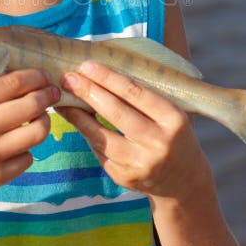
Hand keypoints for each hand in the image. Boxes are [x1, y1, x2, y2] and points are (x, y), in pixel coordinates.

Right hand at [0, 69, 56, 203]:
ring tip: (40, 116)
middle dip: (48, 95)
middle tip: (52, 92)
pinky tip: (19, 142)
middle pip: (32, 105)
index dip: (35, 76)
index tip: (42, 75)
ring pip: (37, 132)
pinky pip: (27, 158)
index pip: (15, 83)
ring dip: (43, 121)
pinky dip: (27, 149)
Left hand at [58, 61, 207, 200]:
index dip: (108, 78)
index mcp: (173, 120)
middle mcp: (158, 143)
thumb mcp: (170, 113)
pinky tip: (77, 121)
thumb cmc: (172, 134)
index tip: (87, 66)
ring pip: (101, 136)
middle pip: (116, 113)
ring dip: (78, 116)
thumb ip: (144, 97)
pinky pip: (99, 151)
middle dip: (88, 92)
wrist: (183, 179)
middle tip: (68, 78)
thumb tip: (101, 73)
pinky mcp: (125, 178)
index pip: (135, 93)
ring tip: (62, 100)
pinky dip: (87, 134)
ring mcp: (141, 164)